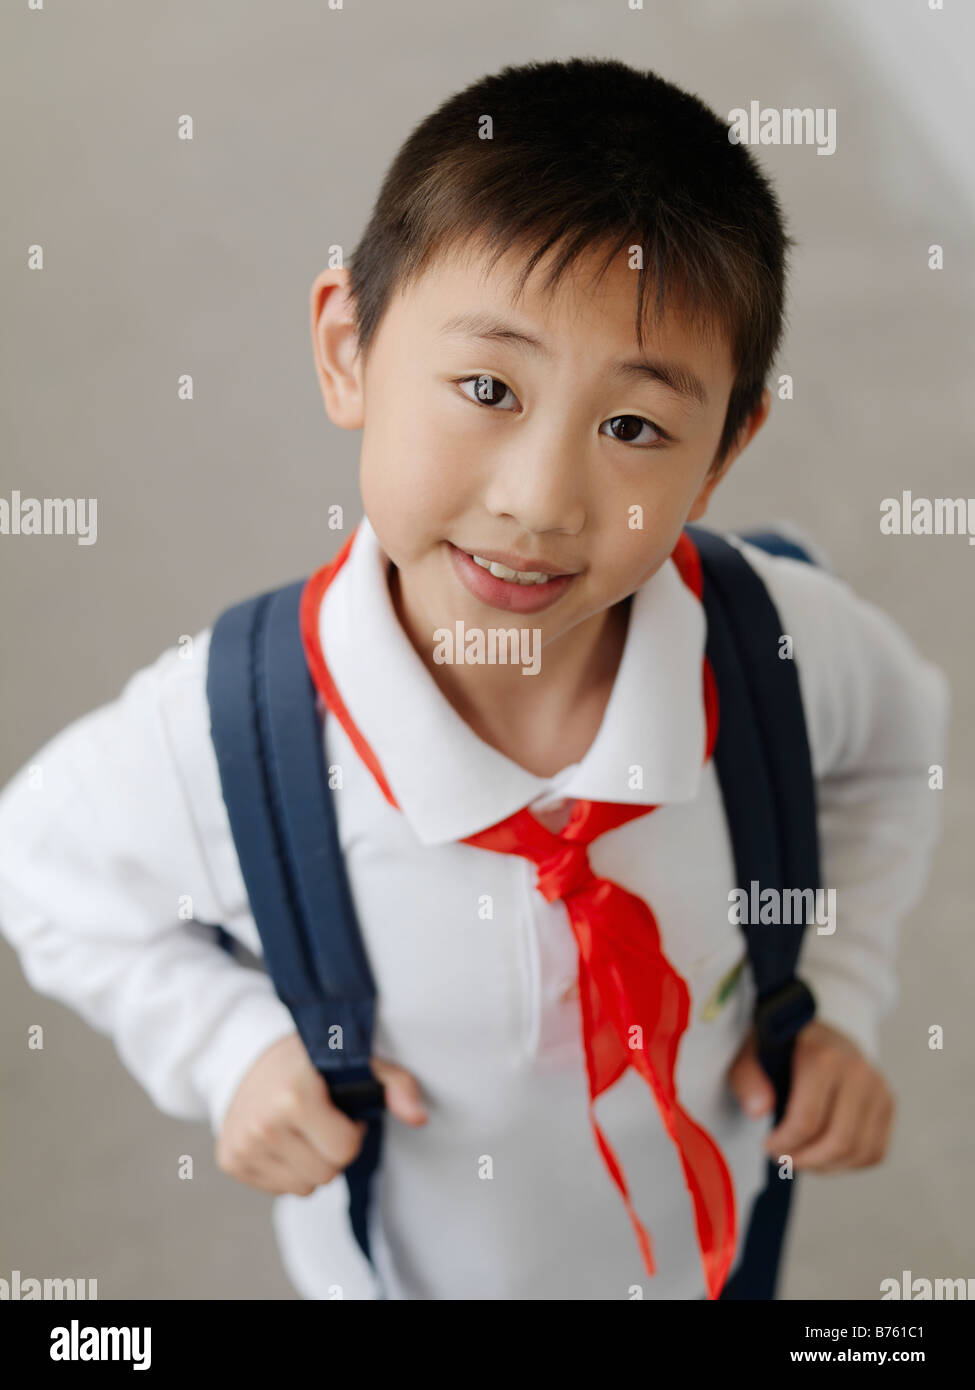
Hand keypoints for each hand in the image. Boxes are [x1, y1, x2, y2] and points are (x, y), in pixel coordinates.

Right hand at [216, 1033, 427, 1195]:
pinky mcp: (230, 1160)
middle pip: (324, 1175)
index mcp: (294, 1097)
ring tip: (303, 1129)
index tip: (342, 1111)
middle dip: (332, 1151)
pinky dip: (287, 1169)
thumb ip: (396, 1084)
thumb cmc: (309, 1058)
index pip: (344, 1150)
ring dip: (311, 1164)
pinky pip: (278, 1189)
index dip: (352, 1132)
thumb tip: (420, 1117)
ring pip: (303, 1188)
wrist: (247, 1051)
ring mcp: (243, 1145)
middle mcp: (263, 1124)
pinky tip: (284, 1138)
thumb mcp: (356, 1059)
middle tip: (323, 1121)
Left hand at [726, 1019, 895, 1171]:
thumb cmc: (781, 1044)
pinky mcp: (888, 1104)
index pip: (807, 1121)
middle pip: (838, 1142)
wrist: (817, 1030)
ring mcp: (878, 1089)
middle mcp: (858, 1073)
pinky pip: (874, 1152)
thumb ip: (748, 1078)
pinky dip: (848, 1164)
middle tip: (782, 1159)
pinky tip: (823, 1155)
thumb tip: (759, 1111)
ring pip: (858, 1152)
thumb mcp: (752, 1051)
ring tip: (801, 1158)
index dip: (784, 1144)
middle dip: (805, 1160)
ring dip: (826, 1167)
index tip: (767, 1146)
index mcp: (824, 1058)